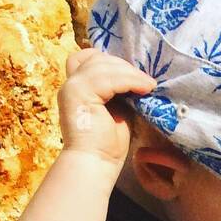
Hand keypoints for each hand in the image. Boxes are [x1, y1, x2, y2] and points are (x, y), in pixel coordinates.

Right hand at [58, 46, 156, 170]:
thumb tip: (138, 79)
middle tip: (146, 81)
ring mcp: (72, 87)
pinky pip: (108, 78)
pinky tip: (144, 89)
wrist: (96, 163)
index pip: (88, 57)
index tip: (133, 75)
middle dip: (124, 66)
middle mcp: (71, 83)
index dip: (111, 61)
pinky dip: (129, 81)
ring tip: (149, 86)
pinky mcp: (79, 93)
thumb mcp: (116, 110)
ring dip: (131, 74)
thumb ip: (119, 92)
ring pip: (103, 66)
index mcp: (77, 87)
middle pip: (97, 58)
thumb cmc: (107, 145)